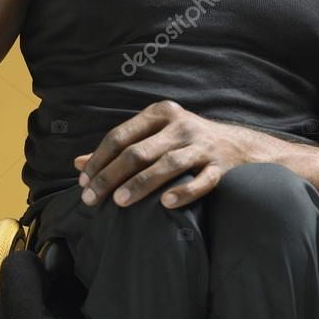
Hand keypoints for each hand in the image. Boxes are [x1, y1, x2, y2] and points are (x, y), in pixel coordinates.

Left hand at [72, 99, 253, 208]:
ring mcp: (202, 146)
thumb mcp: (154, 136)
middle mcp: (181, 126)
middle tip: (91, 199)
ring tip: (119, 202)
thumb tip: (77, 164)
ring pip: (167, 165)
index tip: (83, 182)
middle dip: (111, 176)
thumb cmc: (186, 142)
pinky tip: (166, 204)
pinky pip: (202, 181)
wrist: (241, 147)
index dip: (98, 159)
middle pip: (138, 152)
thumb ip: (118, 148)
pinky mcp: (220, 167)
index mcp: (161, 114)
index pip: (120, 136)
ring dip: (140, 184)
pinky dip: (184, 192)